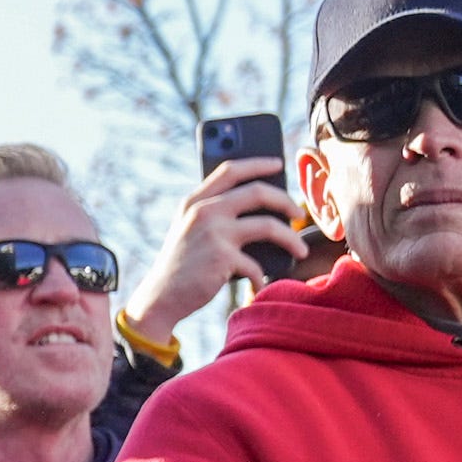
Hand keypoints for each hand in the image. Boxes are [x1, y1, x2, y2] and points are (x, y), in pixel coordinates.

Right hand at [134, 157, 303, 335]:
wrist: (160, 297)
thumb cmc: (182, 264)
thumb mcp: (190, 230)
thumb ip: (214, 213)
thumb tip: (263, 207)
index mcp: (195, 201)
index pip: (231, 170)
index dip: (258, 163)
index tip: (279, 165)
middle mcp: (204, 211)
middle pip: (258, 192)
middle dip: (286, 201)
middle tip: (299, 214)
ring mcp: (214, 233)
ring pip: (269, 225)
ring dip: (291, 239)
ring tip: (300, 251)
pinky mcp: (222, 258)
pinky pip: (256, 264)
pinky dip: (261, 277)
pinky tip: (259, 284)